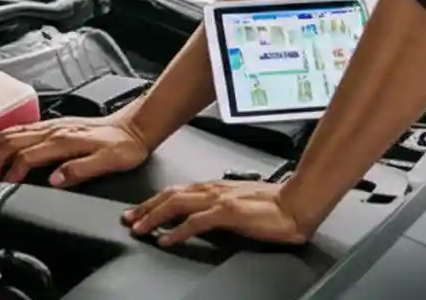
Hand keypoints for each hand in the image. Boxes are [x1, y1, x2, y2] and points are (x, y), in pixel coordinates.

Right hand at [0, 114, 149, 187]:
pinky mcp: (53, 125)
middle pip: (10, 142)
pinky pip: (20, 130)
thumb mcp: (109, 162)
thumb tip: (54, 180)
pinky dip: (2, 140)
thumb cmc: (124, 147)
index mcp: (63, 140)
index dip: (10, 174)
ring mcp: (51, 126)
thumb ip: (80, 170)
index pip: (25, 157)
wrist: (135, 127)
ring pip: (11, 133)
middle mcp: (53, 130)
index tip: (1, 189)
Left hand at [122, 180, 311, 246]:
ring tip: (140, 228)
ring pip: (177, 204)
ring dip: (154, 216)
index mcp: (216, 187)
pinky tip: (166, 239)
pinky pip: (195, 222)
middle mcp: (213, 189)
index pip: (177, 191)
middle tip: (129, 218)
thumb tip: (203, 217)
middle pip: (170, 195)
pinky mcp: (228, 213)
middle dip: (146, 206)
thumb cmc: (273, 205)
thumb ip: (219, 207)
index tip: (139, 210)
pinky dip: (177, 231)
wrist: (296, 204)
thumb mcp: (239, 203)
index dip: (155, 200)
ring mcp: (219, 200)